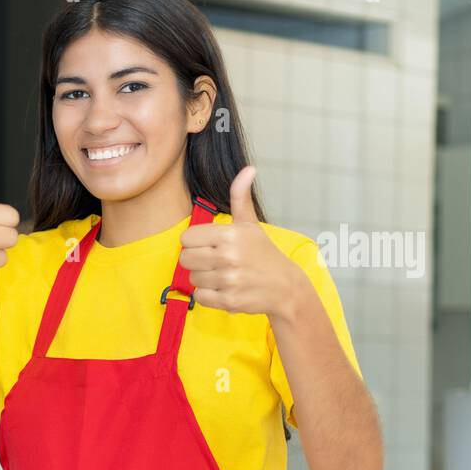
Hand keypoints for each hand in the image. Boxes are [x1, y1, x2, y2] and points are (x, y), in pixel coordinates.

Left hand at [178, 166, 304, 319]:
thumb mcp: (251, 224)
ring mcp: (228, 280)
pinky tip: (226, 289)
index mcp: (230, 235)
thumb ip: (241, 197)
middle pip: (185, 259)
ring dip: (205, 279)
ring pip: (192, 278)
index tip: (210, 245)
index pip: (186, 238)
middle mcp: (229, 256)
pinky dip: (209, 295)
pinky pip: (200, 297)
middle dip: (197, 261)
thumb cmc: (263, 254)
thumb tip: (248, 169)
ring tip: (225, 275)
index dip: (195, 242)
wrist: (285, 287)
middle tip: (216, 262)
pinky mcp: (229, 301)